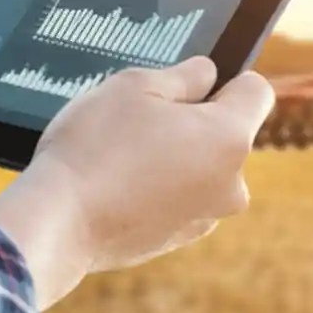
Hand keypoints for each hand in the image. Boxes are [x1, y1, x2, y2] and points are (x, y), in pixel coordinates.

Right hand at [0, 57, 273, 308]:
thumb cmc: (95, 146)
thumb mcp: (135, 87)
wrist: (56, 223)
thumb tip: (208, 74)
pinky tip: (119, 184)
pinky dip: (159, 187)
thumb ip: (184, 76)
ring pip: (202, 167)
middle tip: (143, 118)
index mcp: (229, 138)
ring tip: (124, 154)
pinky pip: (180, 198)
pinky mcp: (178, 239)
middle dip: (195, 120)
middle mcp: (232, 184)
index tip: (189, 85)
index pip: (256, 91)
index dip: (226, 78)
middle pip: (228, 132)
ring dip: (176, 155)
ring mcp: (206, 217)